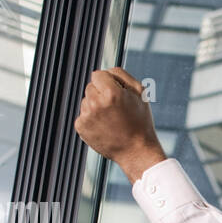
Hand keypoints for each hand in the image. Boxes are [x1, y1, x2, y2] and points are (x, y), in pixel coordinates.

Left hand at [74, 67, 166, 182]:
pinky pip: (83, 115)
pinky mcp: (81, 127)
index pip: (98, 74)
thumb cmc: (140, 120)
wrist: (136, 151)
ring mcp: (86, 116)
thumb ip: (121, 75)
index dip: (109, 83)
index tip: (118, 94)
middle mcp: (95, 103)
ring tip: (111, 120)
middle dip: (102, 94)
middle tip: (117, 110)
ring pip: (86, 101)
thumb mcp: (140, 93)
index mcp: (111, 92)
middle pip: (91, 87)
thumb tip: (104, 71)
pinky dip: (92, 120)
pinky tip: (104, 128)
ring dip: (96, 107)